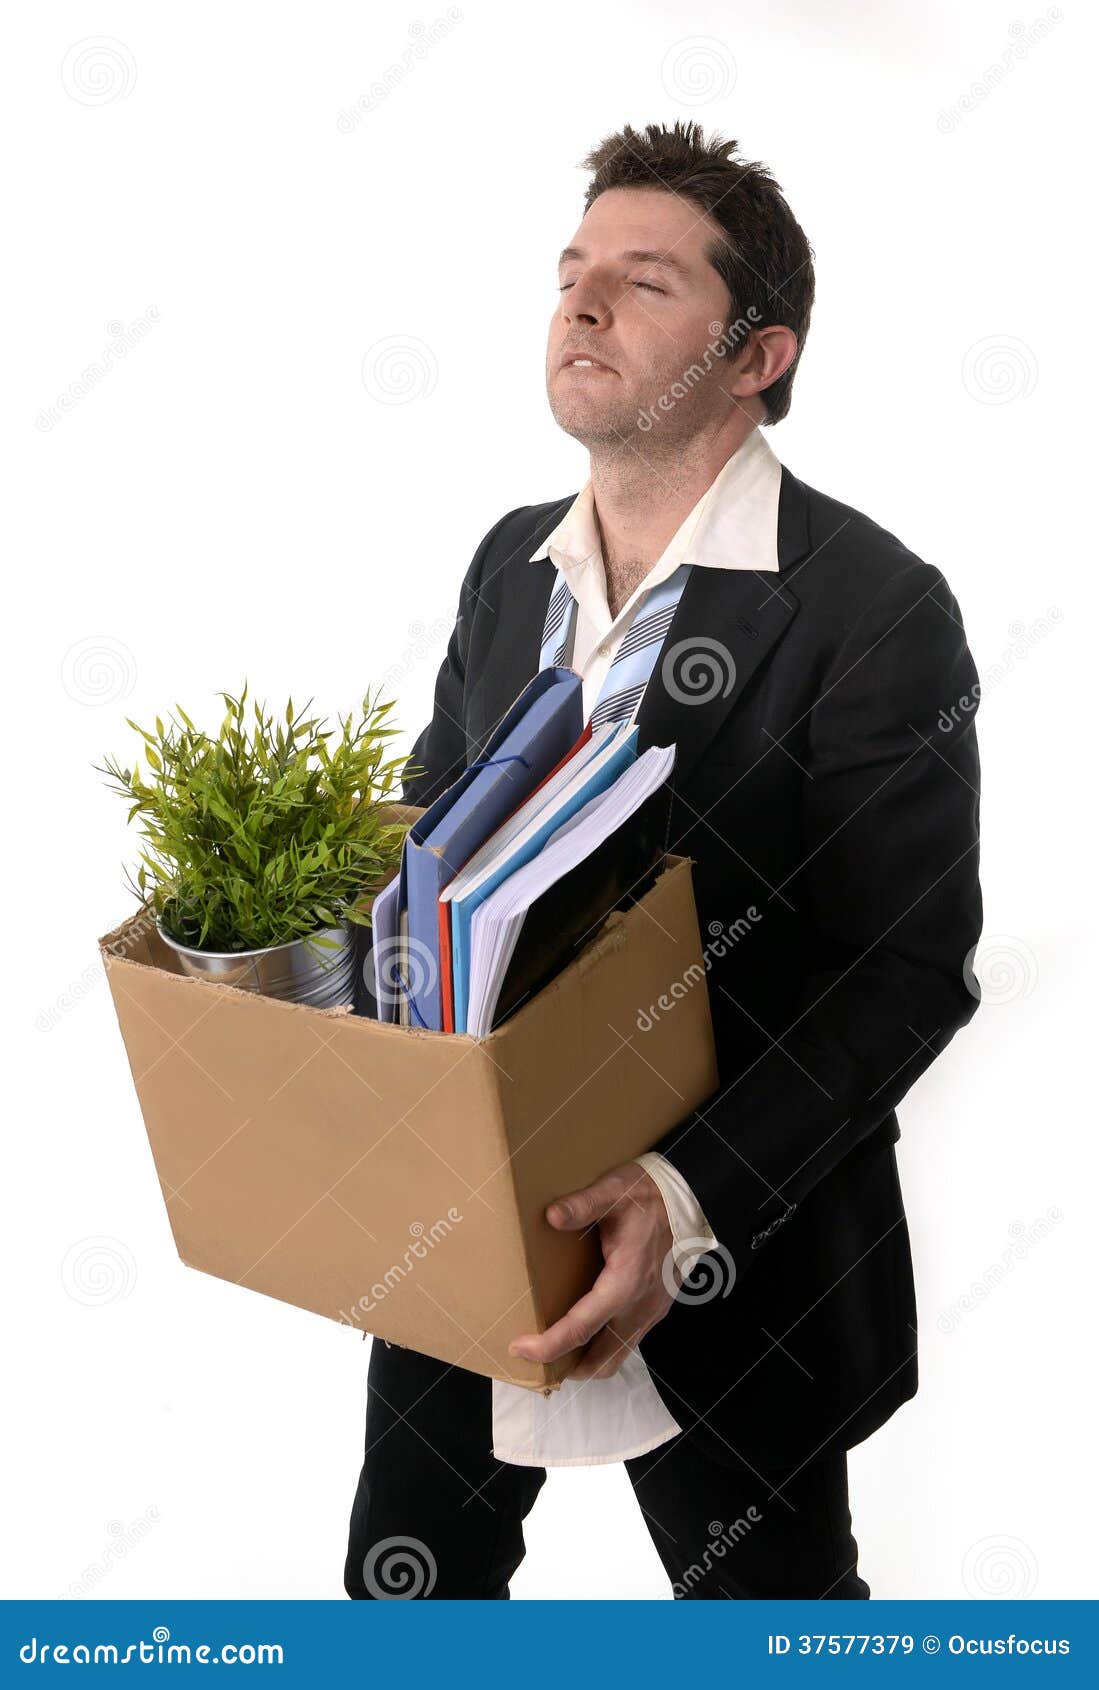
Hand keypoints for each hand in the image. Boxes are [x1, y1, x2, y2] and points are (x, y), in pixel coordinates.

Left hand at [508, 1162, 675, 1380]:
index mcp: (625, 1282)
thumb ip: (582, 1205)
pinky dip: (604, 1346)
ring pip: (618, 1355)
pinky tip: (587, 1327)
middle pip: (602, 1360)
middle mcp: (640, 1305)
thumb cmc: (649, 1195)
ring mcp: (652, 1309)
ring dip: (588, 1360)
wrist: (691, 1198)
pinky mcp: (656, 1306)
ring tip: (557, 1349)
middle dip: (568, 1368)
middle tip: (535, 1359)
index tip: (520, 1349)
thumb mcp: (612, 1191)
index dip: (549, 1345)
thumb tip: (551, 1216)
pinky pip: (628, 1340)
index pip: (582, 1328)